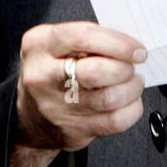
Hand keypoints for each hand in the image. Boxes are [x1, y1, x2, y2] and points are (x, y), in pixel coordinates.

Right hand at [14, 21, 147, 153]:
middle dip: (124, 67)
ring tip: (133, 81)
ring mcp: (56, 106)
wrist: (30, 115)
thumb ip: (86, 38)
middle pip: (96, 71)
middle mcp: (43, 76)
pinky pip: (113, 121)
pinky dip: (131, 109)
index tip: (137, 49)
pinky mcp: (72, 129)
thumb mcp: (55, 43)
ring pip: (108, 98)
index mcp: (40, 45)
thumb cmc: (51, 70)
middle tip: (132, 65)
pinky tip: (129, 101)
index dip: (118, 43)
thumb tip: (128, 45)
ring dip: (131, 88)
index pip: (83, 37)